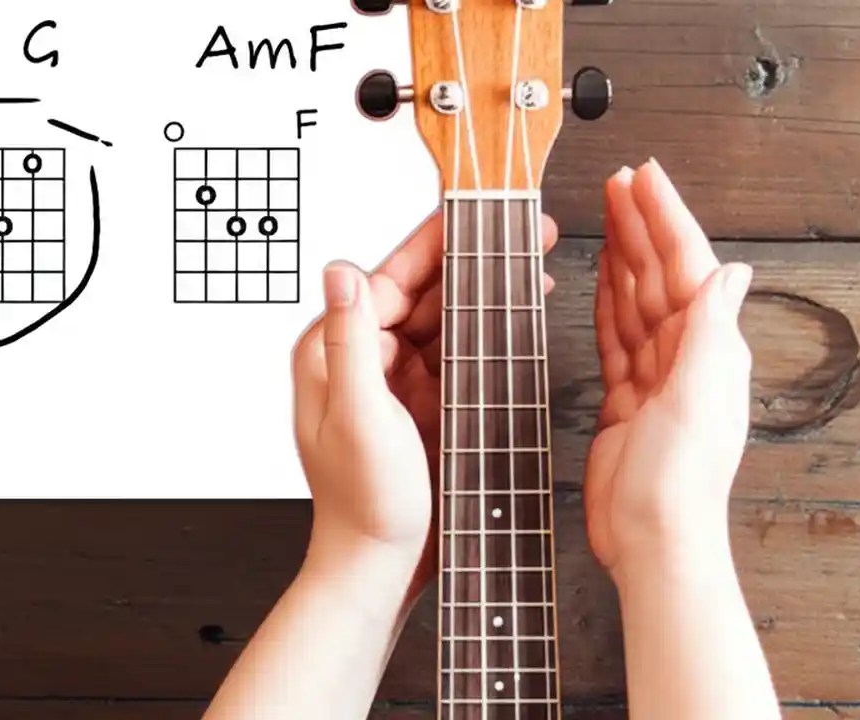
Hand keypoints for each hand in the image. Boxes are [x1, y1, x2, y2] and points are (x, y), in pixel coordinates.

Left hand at [292, 211, 557, 593]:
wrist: (379, 567)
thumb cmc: (362, 505)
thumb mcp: (357, 415)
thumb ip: (349, 340)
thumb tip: (339, 268)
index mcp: (333, 352)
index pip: (388, 278)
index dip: (435, 242)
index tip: (472, 211)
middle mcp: (361, 358)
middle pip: (422, 291)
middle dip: (472, 257)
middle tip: (519, 227)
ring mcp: (395, 380)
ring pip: (444, 316)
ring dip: (485, 288)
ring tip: (527, 259)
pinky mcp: (423, 402)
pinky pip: (458, 351)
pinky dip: (487, 328)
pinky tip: (516, 313)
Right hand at [584, 161, 753, 580]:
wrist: (652, 539)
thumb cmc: (679, 483)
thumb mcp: (701, 398)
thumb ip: (713, 331)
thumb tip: (734, 273)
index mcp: (710, 349)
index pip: (687, 265)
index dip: (666, 217)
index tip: (646, 177)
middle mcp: (687, 357)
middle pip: (660, 274)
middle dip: (641, 224)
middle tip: (621, 182)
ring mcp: (656, 377)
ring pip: (636, 299)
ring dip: (624, 254)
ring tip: (610, 215)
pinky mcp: (627, 399)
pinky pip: (617, 335)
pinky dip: (608, 302)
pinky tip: (603, 278)